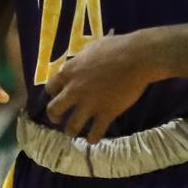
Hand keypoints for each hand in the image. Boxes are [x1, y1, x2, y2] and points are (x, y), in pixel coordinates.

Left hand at [44, 33, 162, 143]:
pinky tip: (92, 140)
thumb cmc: (115, 47)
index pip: (50, 88)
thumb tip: (77, 60)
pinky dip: (92, 138)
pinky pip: (95, 133)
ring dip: (71, 131)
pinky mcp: (106, 113)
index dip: (53, 94)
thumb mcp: (91, 47)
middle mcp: (74, 90)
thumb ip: (80, 58)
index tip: (58, 97)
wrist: (137, 58)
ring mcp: (89, 104)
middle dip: (54, 117)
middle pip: (54, 110)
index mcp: (69, 72)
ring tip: (73, 134)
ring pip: (71, 127)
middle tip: (59, 119)